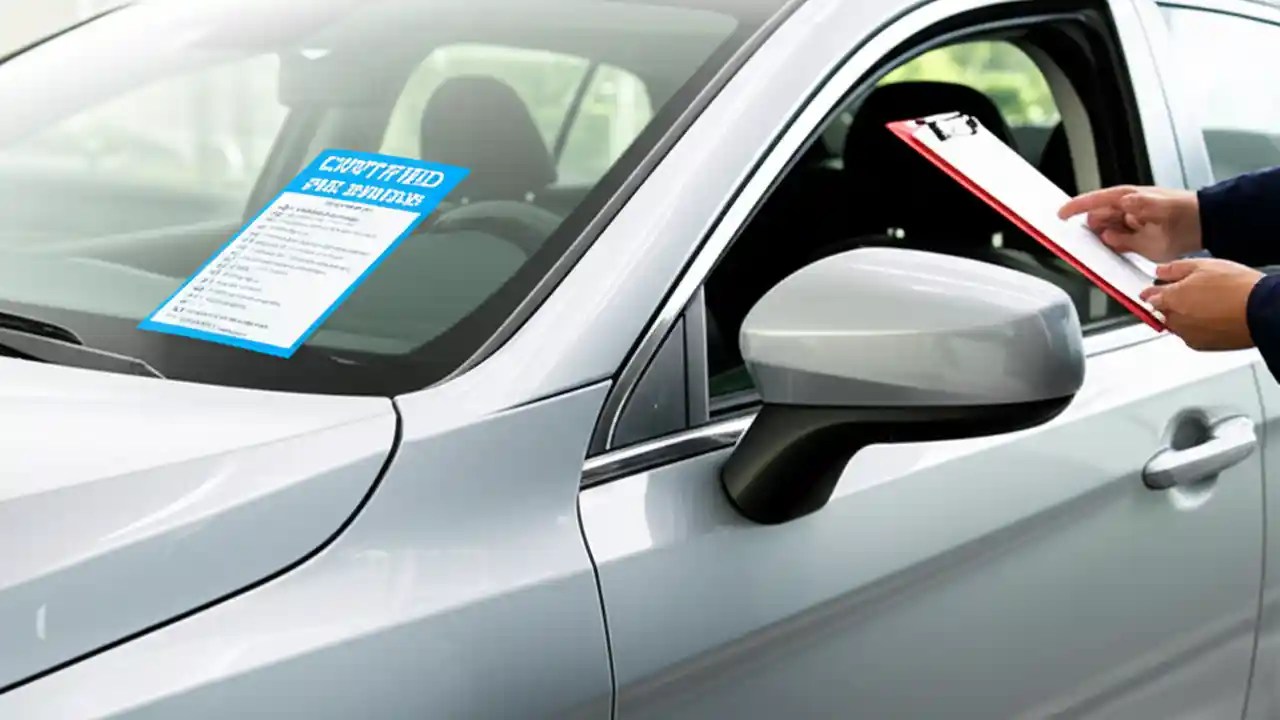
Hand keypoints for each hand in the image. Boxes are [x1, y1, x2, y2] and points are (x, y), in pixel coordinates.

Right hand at [1058, 186, 1202, 262]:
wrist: (1201, 226)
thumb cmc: (1182, 211)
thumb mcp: (1162, 206)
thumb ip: (1142, 204)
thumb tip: (1124, 203)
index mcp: (1125, 200)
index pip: (1093, 201)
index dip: (1075, 207)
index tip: (1060, 215)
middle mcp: (1121, 213)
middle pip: (1093, 221)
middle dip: (1084, 229)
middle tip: (1077, 240)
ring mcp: (1125, 228)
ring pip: (1101, 235)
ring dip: (1095, 242)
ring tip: (1094, 248)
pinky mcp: (1131, 244)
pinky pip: (1112, 248)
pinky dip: (1107, 252)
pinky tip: (1106, 255)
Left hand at [1140, 259, 1263, 349]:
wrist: (1260, 310)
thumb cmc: (1236, 288)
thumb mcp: (1203, 265)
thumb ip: (1175, 269)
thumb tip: (1160, 271)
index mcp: (1171, 299)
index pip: (1149, 297)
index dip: (1151, 292)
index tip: (1151, 291)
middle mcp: (1174, 319)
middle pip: (1162, 311)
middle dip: (1170, 303)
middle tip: (1189, 293)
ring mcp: (1186, 334)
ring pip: (1176, 324)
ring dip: (1183, 316)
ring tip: (1206, 304)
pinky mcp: (1201, 345)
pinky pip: (1191, 335)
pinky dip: (1196, 327)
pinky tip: (1212, 317)